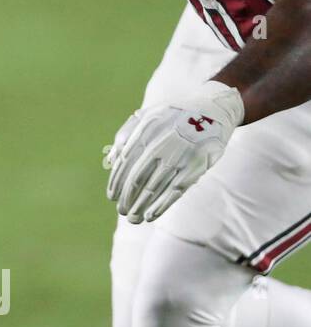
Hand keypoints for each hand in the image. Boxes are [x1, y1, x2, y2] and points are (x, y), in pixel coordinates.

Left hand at [106, 81, 244, 223]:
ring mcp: (178, 156)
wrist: (214, 108)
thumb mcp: (148, 115)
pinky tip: (150, 215)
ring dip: (141, 205)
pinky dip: (161, 205)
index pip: (125, 163)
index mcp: (145, 131)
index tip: (111, 196)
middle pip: (136, 178)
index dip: (117, 182)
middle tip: (122, 211)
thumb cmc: (175, 115)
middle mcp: (160, 144)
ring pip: (154, 187)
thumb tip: (111, 160)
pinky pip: (175, 190)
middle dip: (127, 197)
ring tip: (133, 218)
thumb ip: (127, 134)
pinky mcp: (196, 166)